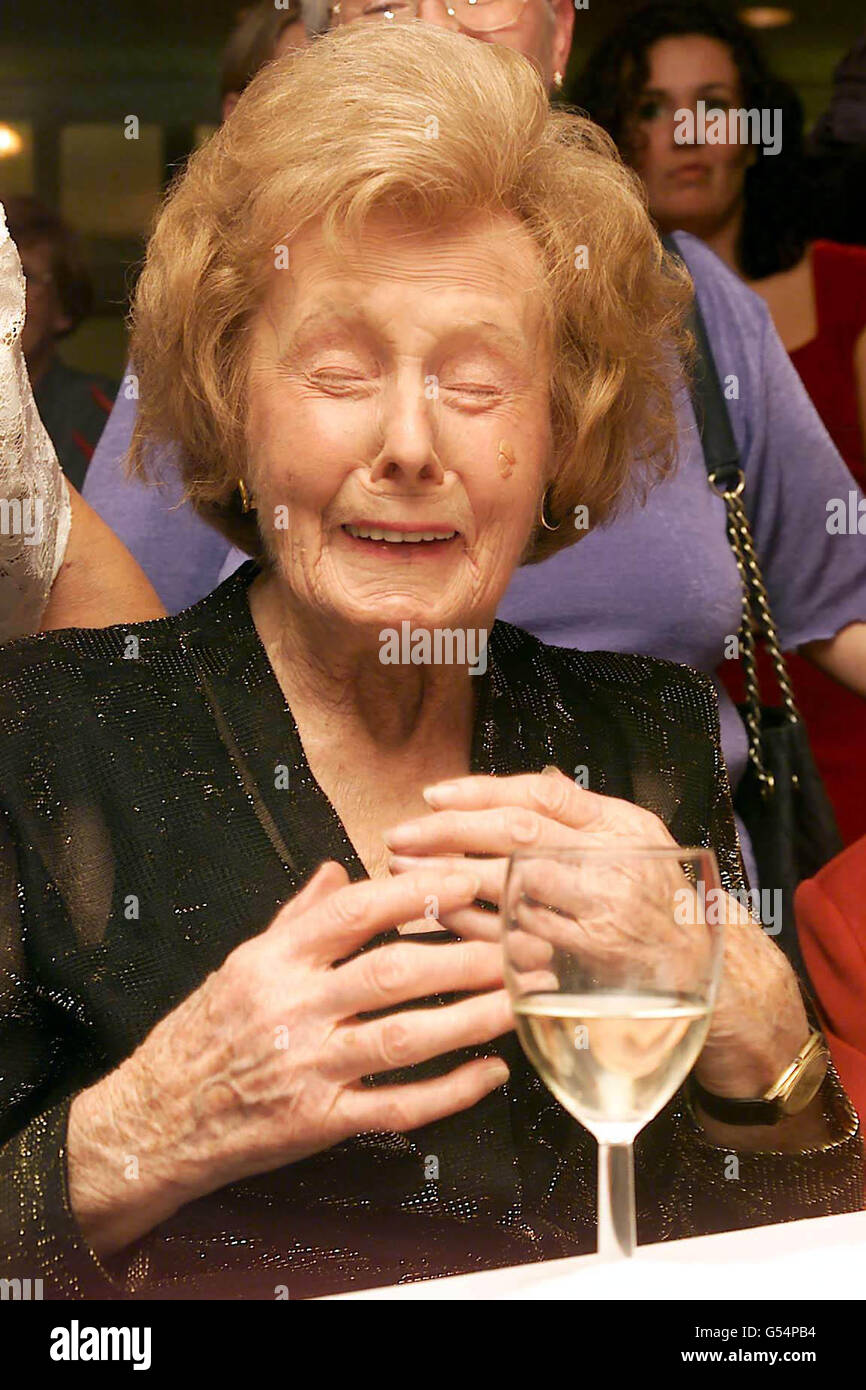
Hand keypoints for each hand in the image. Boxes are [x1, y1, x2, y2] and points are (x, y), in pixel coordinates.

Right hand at [68, 862, 513, 1257]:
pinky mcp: (318, 1123)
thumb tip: (338, 871)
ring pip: (403, 1039)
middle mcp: (292, 1008)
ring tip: (517, 1000)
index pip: (355, 911)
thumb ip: (297, 917)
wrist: (155, 1120)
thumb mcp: (241, 963)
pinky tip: (489, 1073)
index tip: (468, 878)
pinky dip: (449, 1092)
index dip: (417, 891)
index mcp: (274, 960)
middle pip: (393, 972)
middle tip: (517, 945)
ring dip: (469, 1019)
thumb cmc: (204, 1034)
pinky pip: (396, 1107)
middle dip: (464, 956)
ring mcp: (307, 1069)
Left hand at [385, 769, 809, 1099]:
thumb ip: (585, 816)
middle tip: (400, 836)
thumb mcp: (638, 844)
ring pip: (509, 888)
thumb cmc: (664, 904)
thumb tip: (534, 781)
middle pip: (517, 835)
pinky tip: (439, 919)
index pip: (541, 796)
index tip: (431, 795)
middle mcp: (613, 862)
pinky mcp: (588, 959)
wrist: (714, 975)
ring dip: (449, 880)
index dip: (481, 792)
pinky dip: (473, 927)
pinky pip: (517, 938)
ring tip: (405, 874)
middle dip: (450, 833)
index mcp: (621, 825)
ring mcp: (602, 912)